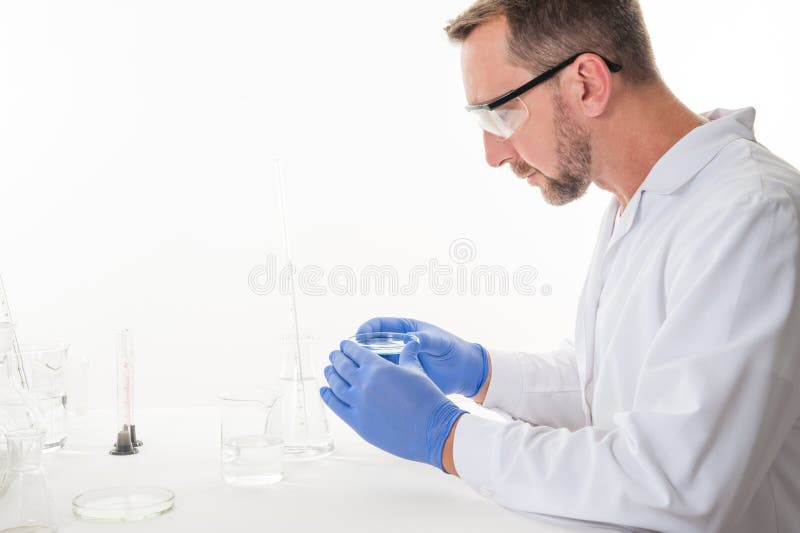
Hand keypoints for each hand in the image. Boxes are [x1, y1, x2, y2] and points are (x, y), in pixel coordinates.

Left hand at [320, 338, 464, 469]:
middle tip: (333, 355)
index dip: (348, 347)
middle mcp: (364, 383)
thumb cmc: (427, 398)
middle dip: (337, 359)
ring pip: (336, 386)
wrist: (431, 428)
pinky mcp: (358, 422)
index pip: (356, 352)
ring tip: (328, 370)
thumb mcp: (416, 370)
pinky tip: (324, 391)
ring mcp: (358, 403)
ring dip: (330, 376)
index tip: (343, 345)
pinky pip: (336, 407)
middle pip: (343, 367)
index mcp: (378, 367)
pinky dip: (328, 397)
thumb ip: (408, 355)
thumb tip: (410, 341)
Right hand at [357, 317, 488, 396]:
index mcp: (403, 329)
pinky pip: (382, 378)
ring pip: (373, 362)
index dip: (367, 330)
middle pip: (370, 344)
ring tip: (352, 373)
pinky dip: (373, 381)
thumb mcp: (439, 342)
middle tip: (348, 356)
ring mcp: (396, 360)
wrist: (464, 371)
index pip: (378, 326)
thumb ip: (425, 339)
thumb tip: (411, 339)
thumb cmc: (452, 350)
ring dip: (362, 367)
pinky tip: (366, 387)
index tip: (359, 336)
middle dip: (357, 349)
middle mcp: (396, 344)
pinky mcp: (399, 377)